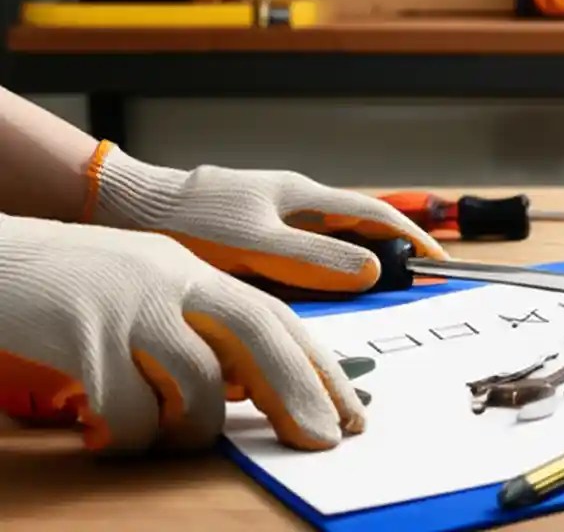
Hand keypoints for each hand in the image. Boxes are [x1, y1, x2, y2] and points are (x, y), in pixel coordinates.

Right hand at [0, 214, 363, 452]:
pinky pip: (130, 412)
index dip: (317, 366)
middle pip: (260, 337)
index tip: (348, 410)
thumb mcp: (145, 295)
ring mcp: (127, 305)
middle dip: (299, 394)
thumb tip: (248, 387)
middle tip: (323, 442)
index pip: (275, 317)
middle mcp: (169, 280)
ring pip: (199, 385)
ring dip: (190, 429)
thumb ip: (197, 331)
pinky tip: (103, 436)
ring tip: (157, 436)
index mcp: (192, 271)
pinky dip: (127, 439)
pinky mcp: (82, 336)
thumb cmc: (66, 289)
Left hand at [84, 142, 447, 293]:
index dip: (411, 239)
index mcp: (302, 197)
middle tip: (418, 284)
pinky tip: (320, 298)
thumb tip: (372, 270)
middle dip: (392, 253)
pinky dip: (325, 274)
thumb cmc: (189, 222)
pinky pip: (304, 255)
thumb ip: (312, 259)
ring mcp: (274, 218)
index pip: (374, 215)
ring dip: (360, 265)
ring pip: (331, 244)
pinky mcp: (253, 236)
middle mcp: (294, 203)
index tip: (440, 263)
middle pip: (358, 228)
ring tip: (381, 297)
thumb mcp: (254, 245)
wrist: (129, 207)